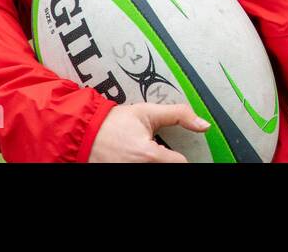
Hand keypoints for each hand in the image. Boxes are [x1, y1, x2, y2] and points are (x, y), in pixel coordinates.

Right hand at [88, 103, 209, 162]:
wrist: (84, 132)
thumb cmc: (114, 123)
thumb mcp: (148, 112)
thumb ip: (179, 115)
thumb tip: (203, 124)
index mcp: (148, 155)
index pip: (181, 164)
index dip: (180, 157)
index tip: (175, 153)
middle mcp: (137, 170)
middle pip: (168, 168)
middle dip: (166, 160)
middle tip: (157, 152)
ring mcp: (127, 174)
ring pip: (156, 172)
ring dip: (155, 163)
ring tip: (143, 154)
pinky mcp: (120, 176)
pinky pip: (138, 174)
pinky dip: (142, 166)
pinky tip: (136, 159)